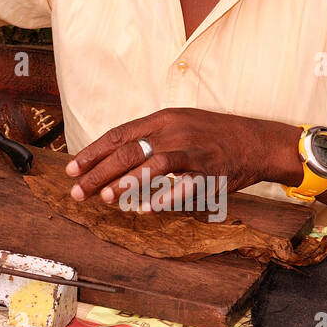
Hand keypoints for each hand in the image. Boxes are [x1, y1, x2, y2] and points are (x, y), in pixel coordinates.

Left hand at [65, 109, 300, 207]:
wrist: (254, 141)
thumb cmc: (210, 135)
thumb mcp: (177, 123)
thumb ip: (147, 136)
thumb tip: (111, 155)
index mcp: (163, 119)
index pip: (119, 135)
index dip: (93, 153)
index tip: (72, 170)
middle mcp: (175, 132)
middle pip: (130, 151)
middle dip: (99, 173)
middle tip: (78, 192)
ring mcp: (193, 152)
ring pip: (155, 165)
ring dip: (127, 182)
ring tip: (105, 197)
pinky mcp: (210, 172)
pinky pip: (186, 184)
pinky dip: (167, 196)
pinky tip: (148, 208)